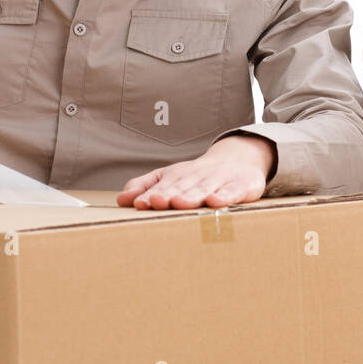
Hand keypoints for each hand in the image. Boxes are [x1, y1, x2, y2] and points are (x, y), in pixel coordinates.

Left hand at [116, 134, 276, 209]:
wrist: (240, 159)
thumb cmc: (199, 176)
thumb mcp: (170, 176)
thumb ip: (146, 186)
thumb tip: (121, 199)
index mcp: (179, 175)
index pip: (163, 185)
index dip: (152, 194)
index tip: (141, 203)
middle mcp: (198, 176)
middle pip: (182, 187)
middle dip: (169, 195)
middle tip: (156, 202)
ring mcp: (220, 180)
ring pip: (204, 189)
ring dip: (192, 196)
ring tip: (180, 203)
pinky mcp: (241, 186)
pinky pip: (233, 191)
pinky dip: (225, 196)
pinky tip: (216, 202)